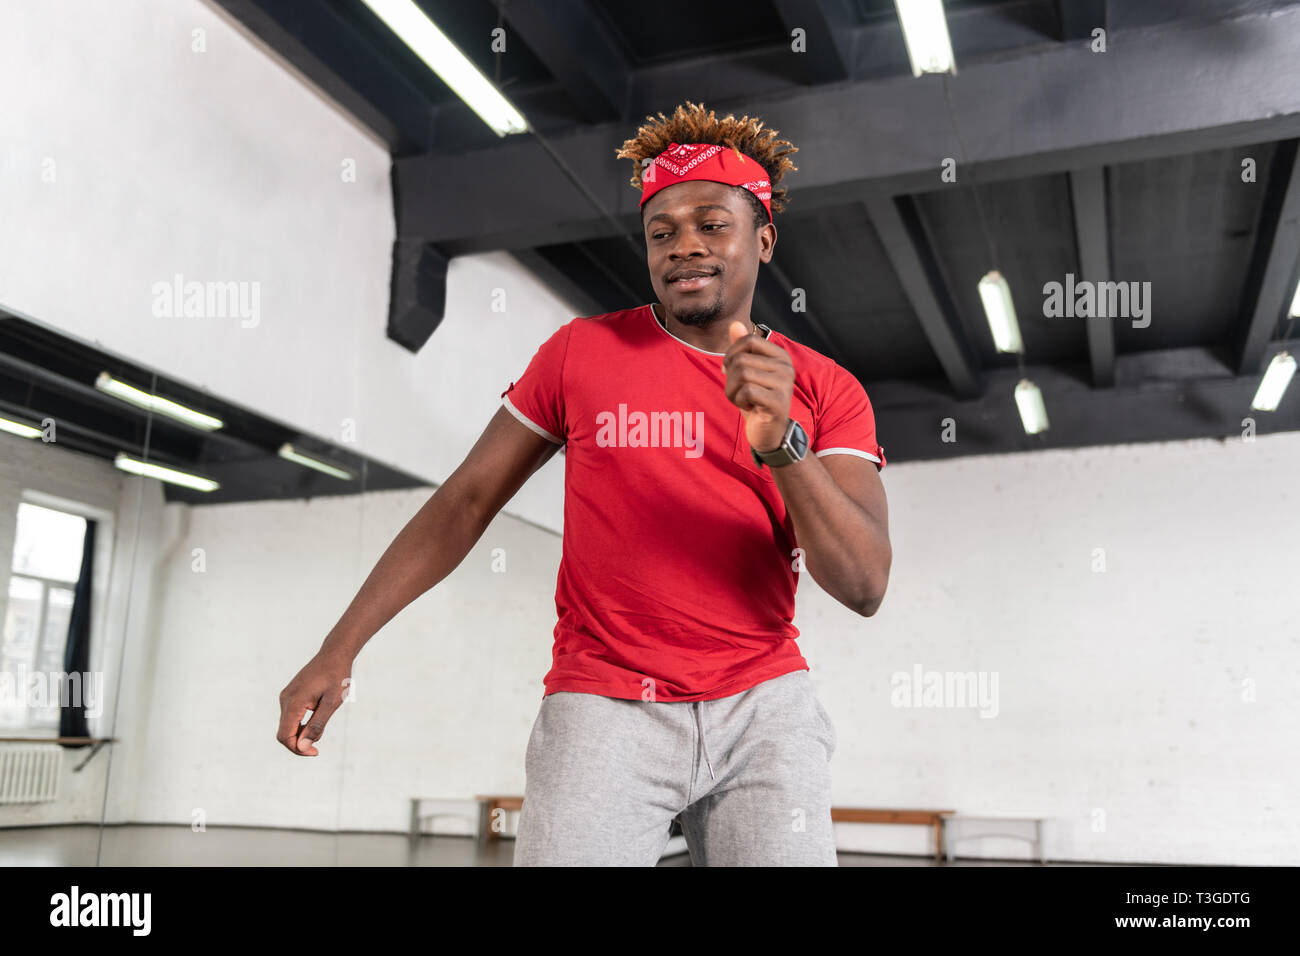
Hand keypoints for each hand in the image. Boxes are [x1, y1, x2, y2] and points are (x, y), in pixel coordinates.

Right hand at [276, 650, 353, 755]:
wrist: (335, 654)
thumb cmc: (336, 677)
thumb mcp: (332, 703)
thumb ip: (317, 725)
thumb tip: (302, 747)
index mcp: (294, 702)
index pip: (285, 735)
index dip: (297, 749)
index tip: (315, 752)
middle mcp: (285, 699)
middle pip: (284, 732)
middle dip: (300, 743)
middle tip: (319, 744)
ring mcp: (286, 696)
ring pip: (288, 725)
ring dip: (302, 732)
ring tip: (323, 723)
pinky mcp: (290, 695)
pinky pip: (291, 716)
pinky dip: (302, 723)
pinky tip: (318, 716)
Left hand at [722, 321, 793, 451]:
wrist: (770, 432)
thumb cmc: (757, 400)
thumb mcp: (747, 372)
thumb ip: (742, 348)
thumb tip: (735, 324)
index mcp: (780, 356)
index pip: (749, 340)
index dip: (732, 354)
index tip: (730, 370)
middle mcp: (786, 366)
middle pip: (741, 359)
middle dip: (730, 378)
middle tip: (739, 392)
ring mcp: (784, 384)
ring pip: (741, 374)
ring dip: (733, 390)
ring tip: (743, 399)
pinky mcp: (779, 401)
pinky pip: (747, 391)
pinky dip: (739, 400)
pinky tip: (749, 407)